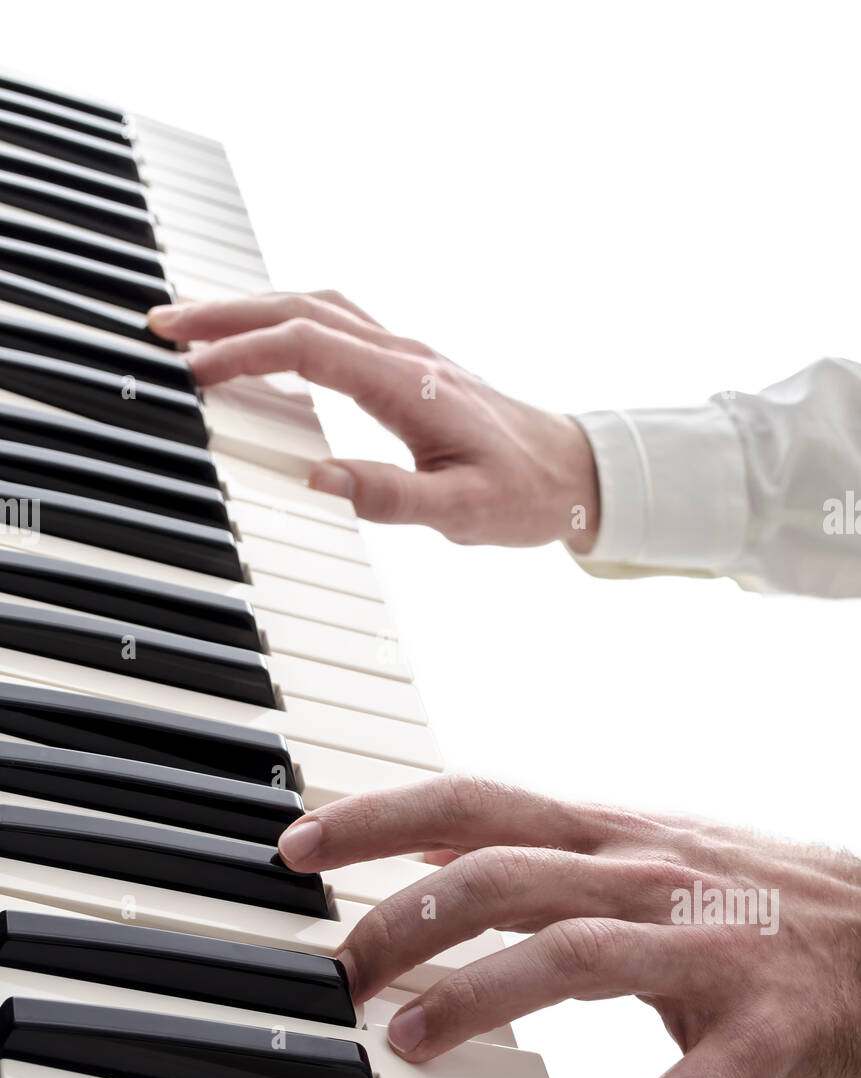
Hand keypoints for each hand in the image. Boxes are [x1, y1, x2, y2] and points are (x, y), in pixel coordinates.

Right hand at [148, 291, 598, 548]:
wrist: (574, 471)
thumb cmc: (525, 492)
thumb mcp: (464, 513)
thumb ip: (393, 498)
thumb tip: (318, 480)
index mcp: (412, 384)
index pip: (310, 347)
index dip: (246, 352)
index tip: (194, 371)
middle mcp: (405, 356)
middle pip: (302, 308)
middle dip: (228, 312)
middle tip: (165, 326)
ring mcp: (406, 355)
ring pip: (317, 307)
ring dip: (253, 309)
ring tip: (196, 326)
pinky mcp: (408, 366)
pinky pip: (335, 325)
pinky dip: (285, 321)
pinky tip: (263, 342)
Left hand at [277, 775, 860, 1077]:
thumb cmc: (744, 894)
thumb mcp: (639, 849)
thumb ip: (542, 850)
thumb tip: (434, 850)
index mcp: (612, 833)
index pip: (476, 802)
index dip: (382, 817)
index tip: (297, 845)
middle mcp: (649, 877)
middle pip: (504, 874)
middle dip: (406, 919)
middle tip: (345, 974)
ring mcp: (708, 951)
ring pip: (574, 957)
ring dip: (479, 998)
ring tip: (410, 1044)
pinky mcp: (762, 1037)